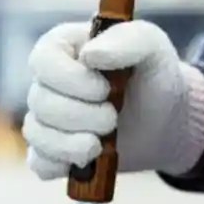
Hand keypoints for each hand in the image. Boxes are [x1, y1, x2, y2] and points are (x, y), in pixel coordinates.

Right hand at [23, 20, 203, 179]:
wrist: (165, 119)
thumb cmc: (153, 75)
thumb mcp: (152, 46)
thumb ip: (127, 39)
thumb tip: (89, 55)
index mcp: (63, 47)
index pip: (42, 61)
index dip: (70, 80)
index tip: (105, 89)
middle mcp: (47, 81)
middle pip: (41, 102)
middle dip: (83, 116)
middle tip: (114, 117)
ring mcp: (46, 118)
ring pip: (38, 134)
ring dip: (76, 143)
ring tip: (106, 141)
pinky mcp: (52, 151)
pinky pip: (40, 163)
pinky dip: (64, 164)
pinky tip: (88, 159)